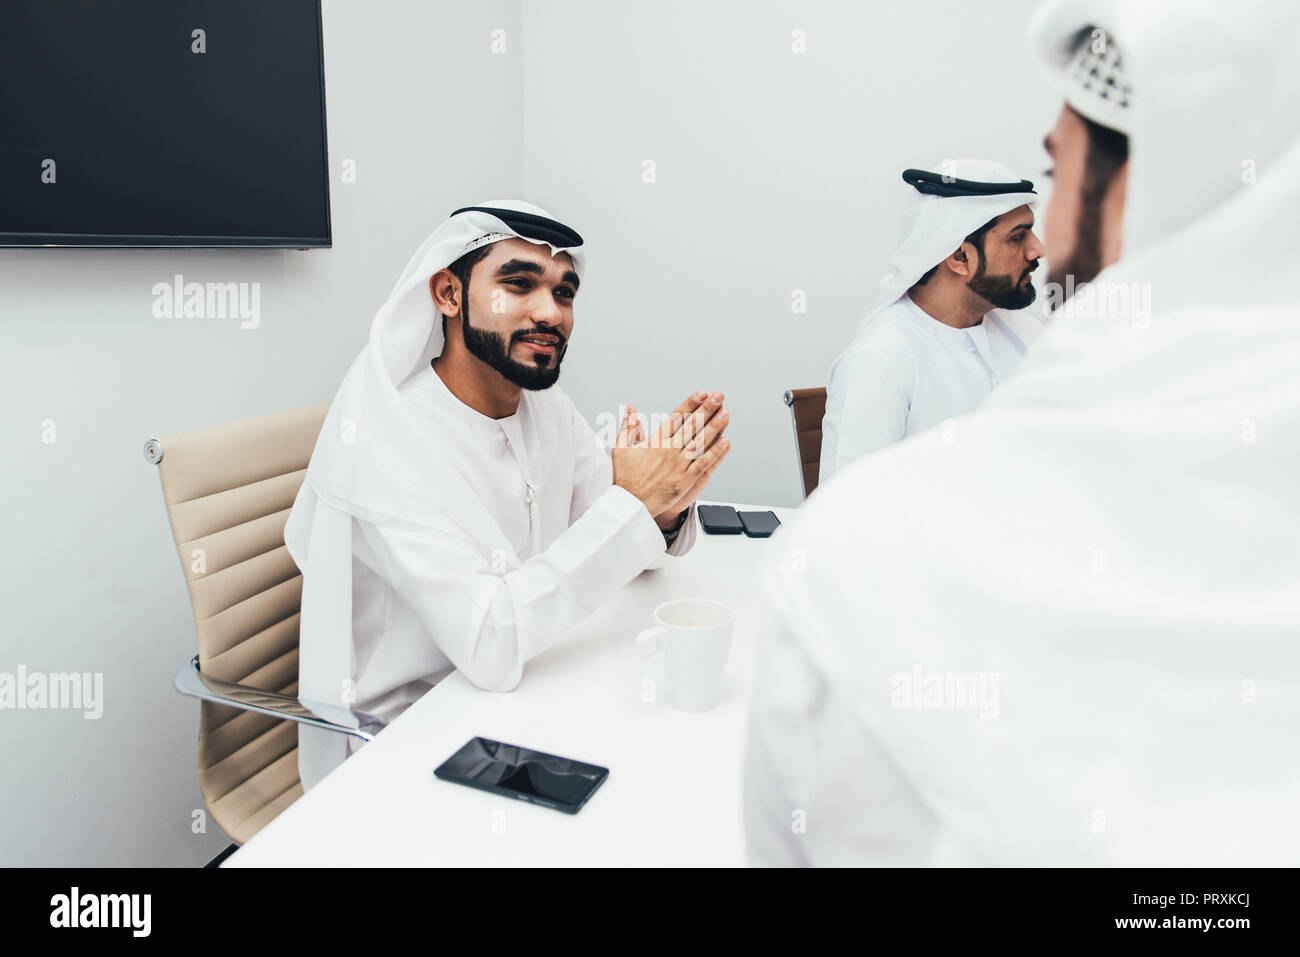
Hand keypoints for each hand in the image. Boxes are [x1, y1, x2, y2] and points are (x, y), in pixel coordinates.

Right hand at [612, 390, 731, 520]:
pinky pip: (703, 464)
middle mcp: (669, 450)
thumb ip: (628, 427)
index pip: (676, 417)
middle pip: (692, 426)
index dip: (690, 404)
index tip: (701, 394)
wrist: (630, 504)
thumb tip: (630, 409)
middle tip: (718, 396)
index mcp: (655, 441)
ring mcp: (678, 465)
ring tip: (726, 413)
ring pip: (700, 442)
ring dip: (715, 426)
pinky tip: (725, 442)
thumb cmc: (625, 478)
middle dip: (707, 409)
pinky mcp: (685, 480)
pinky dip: (714, 453)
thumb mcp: (621, 448)